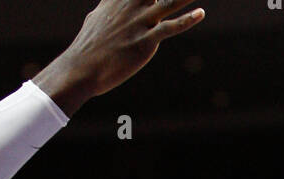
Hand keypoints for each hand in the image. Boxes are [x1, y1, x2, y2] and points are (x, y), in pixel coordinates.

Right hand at [34, 1, 205, 116]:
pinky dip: (187, 21)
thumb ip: (108, 8)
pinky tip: (200, 13)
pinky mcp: (145, 41)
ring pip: (168, 1)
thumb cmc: (89, 46)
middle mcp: (130, 5)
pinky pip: (170, 28)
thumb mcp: (97, 18)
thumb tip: (108, 6)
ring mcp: (138, 22)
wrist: (82, 67)